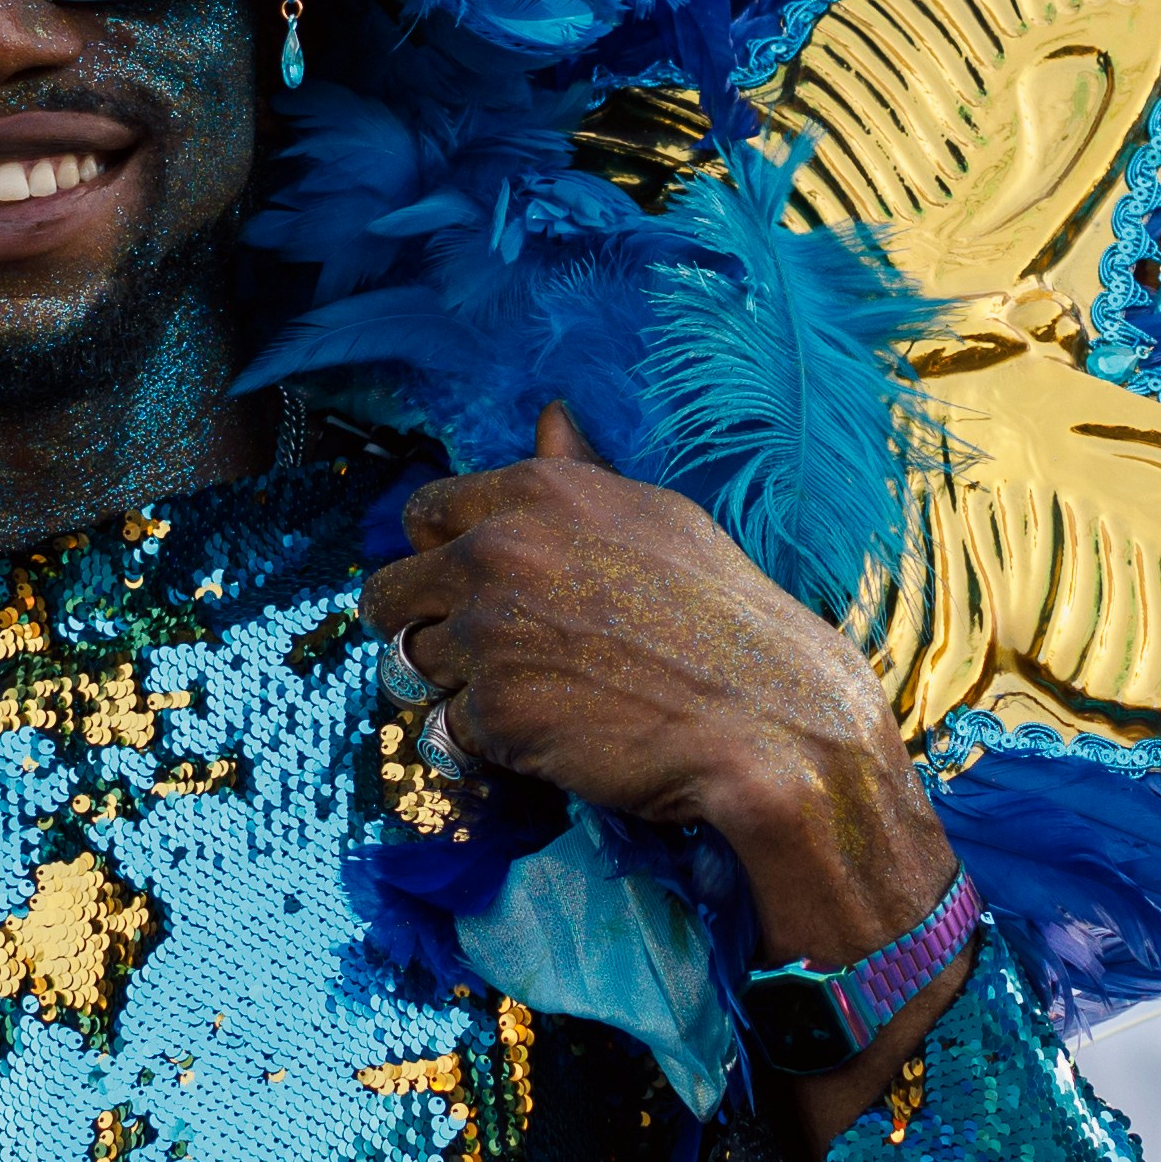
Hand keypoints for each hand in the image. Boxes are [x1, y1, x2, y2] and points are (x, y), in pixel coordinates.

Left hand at [365, 409, 951, 969]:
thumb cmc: (725, 618)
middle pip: (389, 593)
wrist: (771, 721)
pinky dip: (490, 744)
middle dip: (420, 624)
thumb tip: (547, 417)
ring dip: (459, 687)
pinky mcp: (494, 713)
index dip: (437, 552)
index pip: (423, 511)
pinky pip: (452, 731)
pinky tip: (553, 739)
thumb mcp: (656, 519)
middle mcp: (497, 553)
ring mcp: (488, 635)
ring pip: (416, 666)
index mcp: (535, 493)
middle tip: (476, 654)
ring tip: (533, 697)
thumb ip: (581, 475)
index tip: (461, 584)